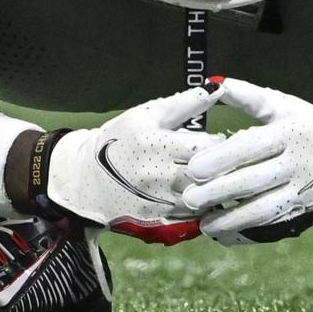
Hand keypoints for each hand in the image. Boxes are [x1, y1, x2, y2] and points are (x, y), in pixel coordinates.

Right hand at [36, 85, 214, 241]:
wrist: (88, 178)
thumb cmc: (122, 138)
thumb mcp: (147, 114)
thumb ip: (183, 103)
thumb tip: (215, 89)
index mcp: (157, 143)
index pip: (206, 145)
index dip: (219, 143)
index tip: (221, 140)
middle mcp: (158, 174)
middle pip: (207, 174)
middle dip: (221, 168)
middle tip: (224, 161)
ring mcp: (158, 201)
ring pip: (202, 198)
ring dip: (213, 189)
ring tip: (213, 179)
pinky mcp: (157, 222)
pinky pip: (191, 218)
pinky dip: (201, 207)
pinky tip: (200, 198)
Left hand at [184, 77, 312, 243]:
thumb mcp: (285, 105)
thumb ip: (249, 97)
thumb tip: (215, 83)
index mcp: (291, 134)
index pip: (252, 147)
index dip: (222, 158)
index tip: (194, 167)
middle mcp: (298, 165)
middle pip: (253, 182)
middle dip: (218, 192)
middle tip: (187, 199)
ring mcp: (303, 193)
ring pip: (263, 210)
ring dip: (231, 219)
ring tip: (204, 224)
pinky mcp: (306, 214)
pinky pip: (274, 226)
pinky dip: (249, 232)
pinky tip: (225, 234)